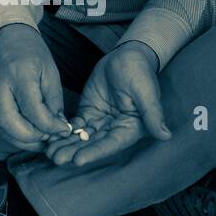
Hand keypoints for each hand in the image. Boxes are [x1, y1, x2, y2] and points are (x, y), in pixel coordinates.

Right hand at [0, 23, 70, 151]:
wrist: (5, 37)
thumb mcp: (50, 72)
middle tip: (49, 137)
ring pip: (0, 129)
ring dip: (22, 140)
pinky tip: (26, 133)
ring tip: (40, 138)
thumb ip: (54, 102)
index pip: (33, 111)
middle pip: (10, 124)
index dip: (50, 126)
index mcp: (18, 75)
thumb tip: (58, 127)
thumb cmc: (31, 52)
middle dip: (33, 138)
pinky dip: (11, 134)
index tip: (63, 129)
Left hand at [45, 40, 170, 167]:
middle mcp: (115, 129)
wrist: (127, 55)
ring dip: (66, 145)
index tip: (78, 160)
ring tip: (50, 152)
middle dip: (75, 151)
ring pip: (82, 137)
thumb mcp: (147, 92)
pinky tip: (50, 138)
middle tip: (56, 158)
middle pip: (93, 144)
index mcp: (131, 128)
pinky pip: (75, 124)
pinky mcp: (89, 112)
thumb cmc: (140, 72)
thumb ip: (153, 114)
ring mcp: (101, 121)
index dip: (95, 152)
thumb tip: (166, 136)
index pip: (111, 144)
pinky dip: (63, 131)